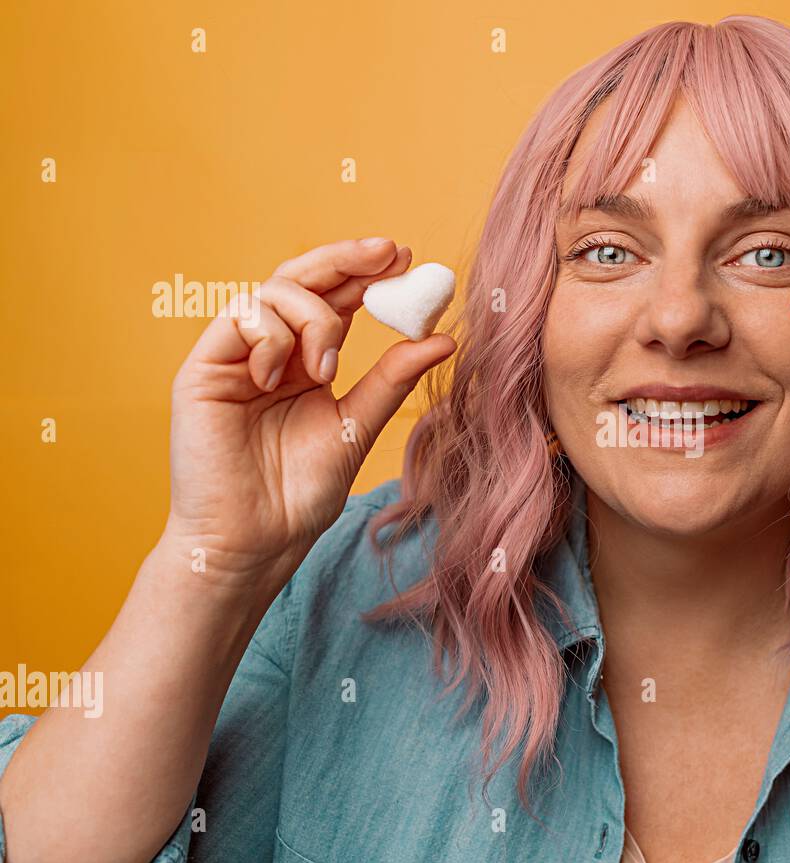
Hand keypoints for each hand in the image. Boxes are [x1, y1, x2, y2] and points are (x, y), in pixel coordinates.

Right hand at [164, 238, 454, 584]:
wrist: (254, 541)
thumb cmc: (299, 494)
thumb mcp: (357, 427)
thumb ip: (391, 380)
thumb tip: (443, 338)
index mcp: (306, 362)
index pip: (335, 300)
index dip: (367, 274)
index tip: (407, 258)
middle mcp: (270, 352)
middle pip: (301, 279)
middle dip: (346, 259)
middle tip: (388, 252)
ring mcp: (235, 357)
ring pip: (274, 292)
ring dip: (315, 317)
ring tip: (327, 369)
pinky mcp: (203, 368)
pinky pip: (240, 317)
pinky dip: (272, 336)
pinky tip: (281, 377)